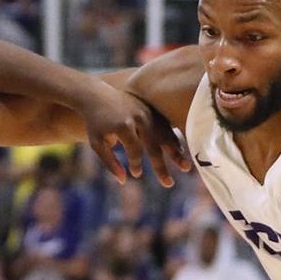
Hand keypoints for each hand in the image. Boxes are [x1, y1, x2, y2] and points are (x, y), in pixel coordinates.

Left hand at [76, 84, 191, 187]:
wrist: (97, 94)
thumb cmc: (95, 122)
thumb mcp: (97, 143)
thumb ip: (109, 162)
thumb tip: (124, 181)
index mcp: (124, 126)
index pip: (135, 151)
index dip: (136, 164)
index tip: (136, 173)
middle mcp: (138, 118)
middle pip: (153, 146)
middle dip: (161, 167)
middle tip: (168, 184)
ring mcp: (147, 112)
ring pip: (164, 136)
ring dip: (175, 153)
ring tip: (186, 168)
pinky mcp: (151, 110)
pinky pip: (165, 127)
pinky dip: (173, 140)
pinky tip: (180, 152)